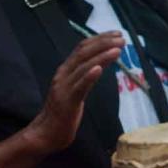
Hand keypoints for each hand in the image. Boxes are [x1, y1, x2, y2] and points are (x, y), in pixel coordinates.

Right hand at [25, 33, 123, 153]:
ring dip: (101, 56)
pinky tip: (99, 68)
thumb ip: (84, 76)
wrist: (46, 133)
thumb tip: (101, 63)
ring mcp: (64, 87)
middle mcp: (63, 74)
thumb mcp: (75, 89)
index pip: (82, 48)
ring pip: (83, 66)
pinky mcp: (67, 101)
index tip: (116, 34)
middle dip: (103, 43)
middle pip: (83, 52)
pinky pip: (80, 86)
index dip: (99, 38)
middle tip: (121, 38)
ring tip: (117, 49)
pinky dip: (89, 75)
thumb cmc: (62, 113)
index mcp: (65, 70)